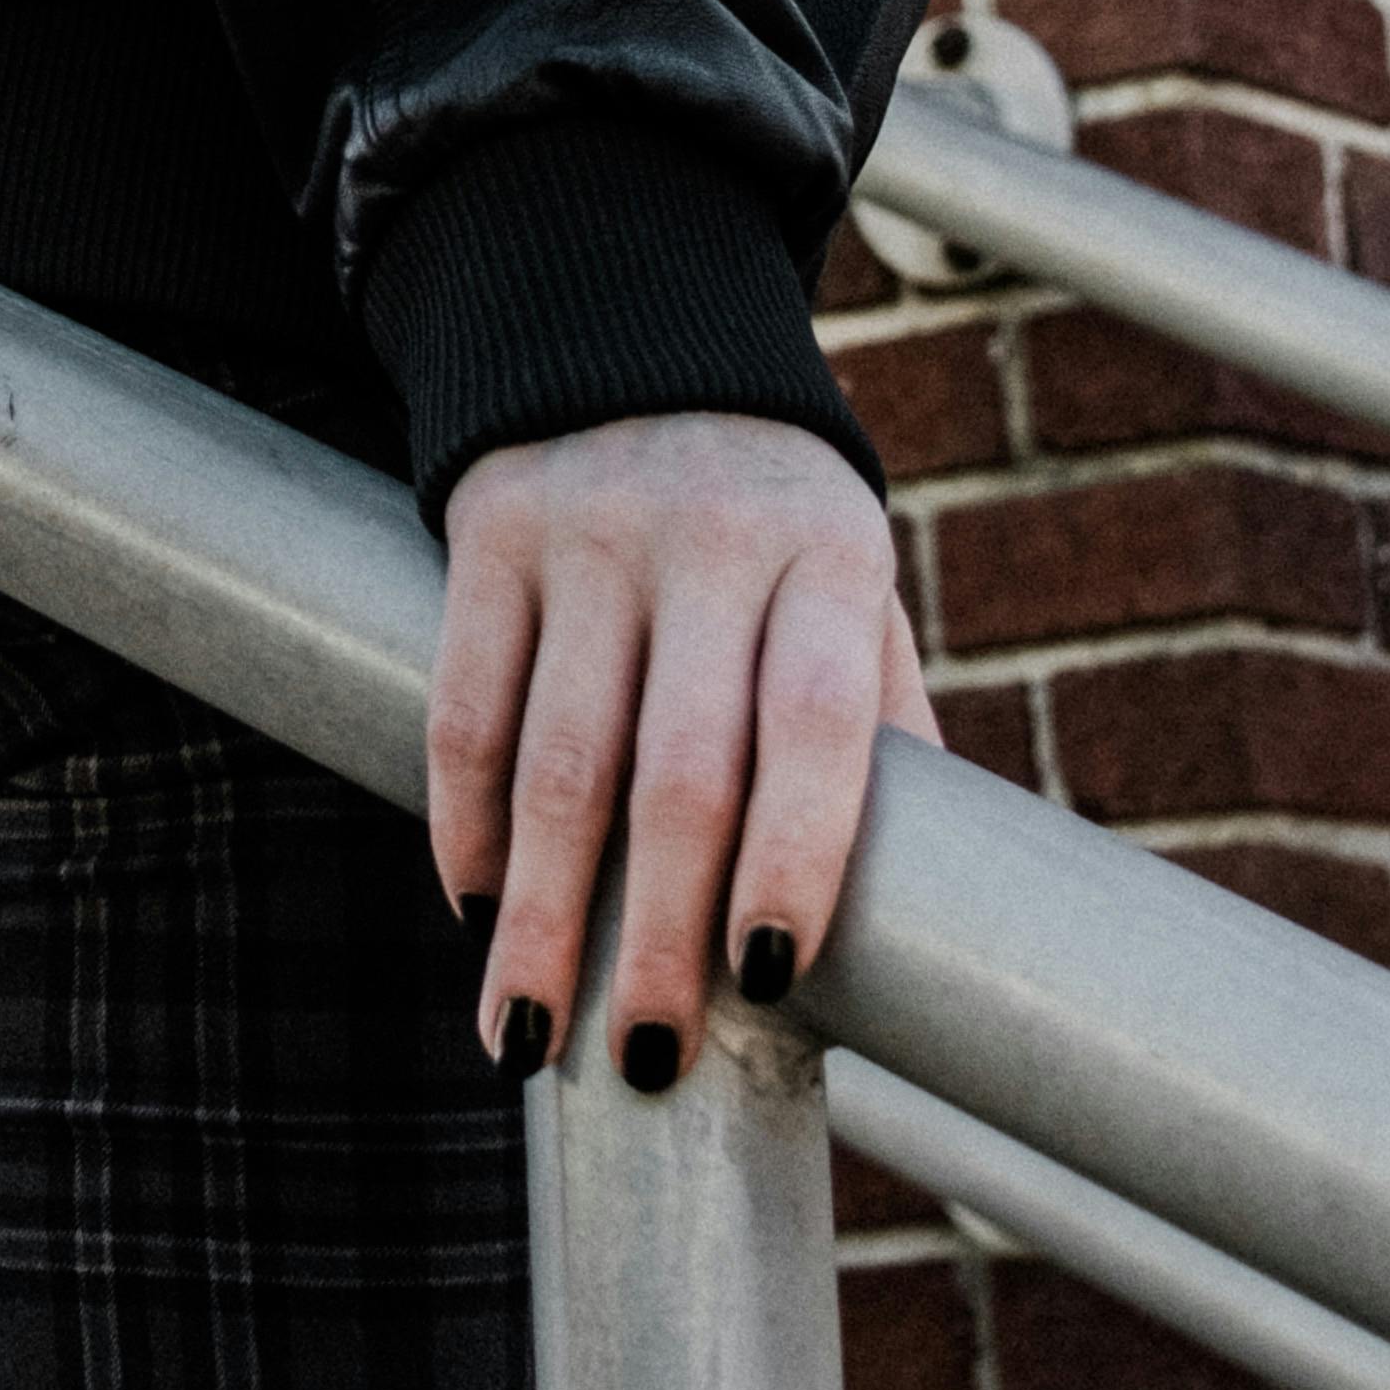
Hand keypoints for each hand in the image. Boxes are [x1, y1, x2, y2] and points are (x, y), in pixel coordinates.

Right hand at [426, 408, 932, 1081]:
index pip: (818, 721)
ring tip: (528, 1035)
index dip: (794, 855)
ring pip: (557, 760)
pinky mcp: (488, 529)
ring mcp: (590, 530)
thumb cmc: (774, 522)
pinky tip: (474, 907)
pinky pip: (466, 707)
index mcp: (828, 557)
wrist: (635, 331)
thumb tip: (927, 919)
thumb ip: (880, 730)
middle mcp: (712, 537)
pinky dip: (463, 824)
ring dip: (539, 915)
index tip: (770, 981)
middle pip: (680, 770)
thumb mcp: (853, 586)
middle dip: (657, 933)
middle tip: (644, 1059)